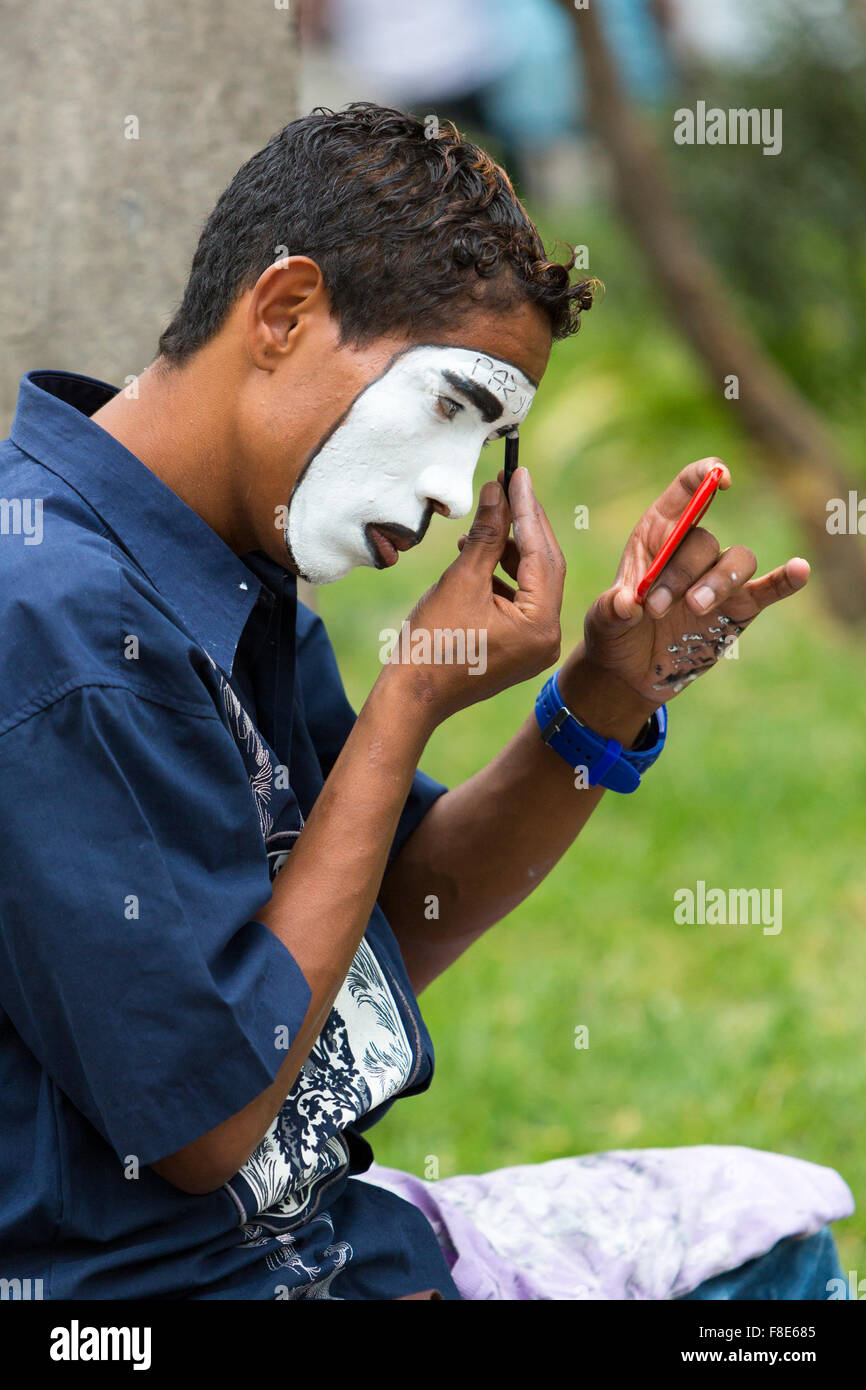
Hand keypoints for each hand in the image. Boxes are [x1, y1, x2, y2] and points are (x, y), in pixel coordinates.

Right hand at [392, 466, 564, 726]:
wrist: (412, 696)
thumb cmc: (432, 642)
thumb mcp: (461, 579)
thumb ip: (487, 534)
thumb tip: (498, 491)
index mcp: (541, 624)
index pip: (543, 553)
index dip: (528, 509)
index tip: (518, 473)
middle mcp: (548, 638)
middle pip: (545, 567)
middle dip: (526, 525)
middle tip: (510, 484)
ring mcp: (535, 647)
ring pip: (533, 583)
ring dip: (513, 550)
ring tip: (487, 521)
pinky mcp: (520, 649)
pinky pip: (520, 602)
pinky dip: (504, 577)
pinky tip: (481, 556)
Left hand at [581, 458, 809, 704]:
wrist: (631, 671)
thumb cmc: (615, 633)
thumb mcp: (603, 621)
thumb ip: (611, 610)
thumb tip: (627, 604)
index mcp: (657, 532)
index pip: (689, 489)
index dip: (706, 475)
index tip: (719, 479)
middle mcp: (692, 547)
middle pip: (704, 539)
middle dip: (681, 573)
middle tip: (654, 608)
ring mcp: (718, 576)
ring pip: (736, 560)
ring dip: (717, 582)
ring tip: (694, 609)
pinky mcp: (740, 607)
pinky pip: (768, 588)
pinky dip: (786, 579)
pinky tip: (800, 571)